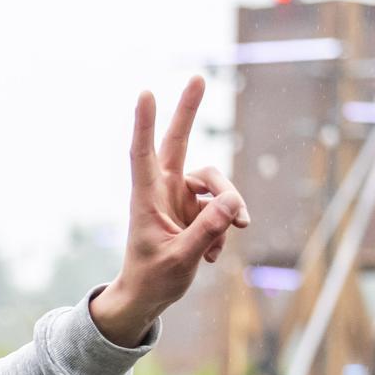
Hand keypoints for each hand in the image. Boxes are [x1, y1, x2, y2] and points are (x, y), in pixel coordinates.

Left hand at [91, 77, 249, 346]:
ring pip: (217, 184)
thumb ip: (206, 232)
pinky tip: (212, 255)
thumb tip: (232, 203)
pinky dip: (224, 230)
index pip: (143, 155)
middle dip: (188, 112)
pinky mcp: (197, 210)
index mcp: (146, 200)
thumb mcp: (181, 260)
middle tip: (197, 77)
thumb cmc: (153, 280)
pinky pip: (223, 209)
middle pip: (178, 143)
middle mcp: (163, 192)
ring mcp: (181, 199)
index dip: (145, 125)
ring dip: (230, 208)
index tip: (146, 94)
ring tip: (230, 238)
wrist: (148, 297)